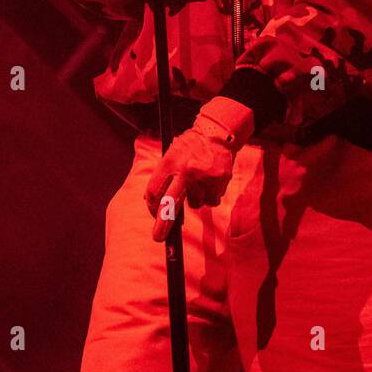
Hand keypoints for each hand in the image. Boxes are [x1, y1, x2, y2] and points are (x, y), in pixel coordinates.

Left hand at [144, 97, 254, 241]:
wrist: (217, 134)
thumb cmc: (190, 146)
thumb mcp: (171, 154)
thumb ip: (162, 176)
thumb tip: (152, 202)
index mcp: (170, 162)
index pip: (155, 189)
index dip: (152, 206)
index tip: (154, 214)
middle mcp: (186, 170)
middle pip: (171, 202)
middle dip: (163, 223)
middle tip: (158, 237)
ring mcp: (204, 177)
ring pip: (195, 203)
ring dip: (195, 198)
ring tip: (198, 181)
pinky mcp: (219, 181)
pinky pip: (211, 201)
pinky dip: (209, 196)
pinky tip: (209, 182)